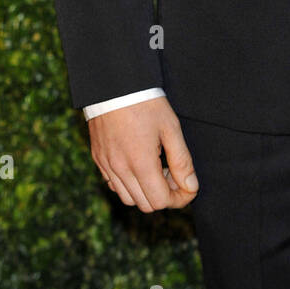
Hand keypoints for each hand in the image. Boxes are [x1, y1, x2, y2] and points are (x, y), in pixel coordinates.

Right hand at [88, 96, 198, 210]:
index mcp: (140, 163)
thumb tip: (191, 186)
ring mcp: (106, 166)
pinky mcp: (98, 159)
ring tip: (156, 167)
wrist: (113, 83)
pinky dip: (129, 184)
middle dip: (164, 195)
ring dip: (146, 191)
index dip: (179, 199)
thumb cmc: (145, 102)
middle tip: (174, 173)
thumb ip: (182, 160)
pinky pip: (113, 185)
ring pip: (128, 198)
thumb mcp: (170, 127)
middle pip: (145, 205)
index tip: (188, 186)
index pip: (161, 201)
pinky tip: (138, 164)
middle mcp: (120, 170)